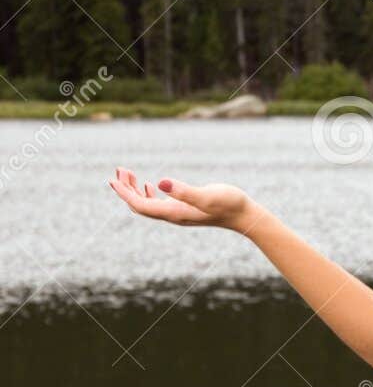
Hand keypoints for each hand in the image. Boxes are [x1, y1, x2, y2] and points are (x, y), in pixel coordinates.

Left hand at [107, 167, 255, 230]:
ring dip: (134, 190)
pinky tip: (148, 185)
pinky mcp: (184, 210)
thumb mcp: (207, 196)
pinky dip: (147, 193)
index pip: (140, 205)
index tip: (113, 178)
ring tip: (127, 173)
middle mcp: (172, 215)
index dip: (125, 193)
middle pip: (139, 206)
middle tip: (119, 171)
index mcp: (173, 213)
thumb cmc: (230, 204)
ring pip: (147, 205)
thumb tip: (161, 182)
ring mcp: (177, 214)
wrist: (245, 216)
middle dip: (126, 190)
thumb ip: (185, 191)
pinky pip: (158, 204)